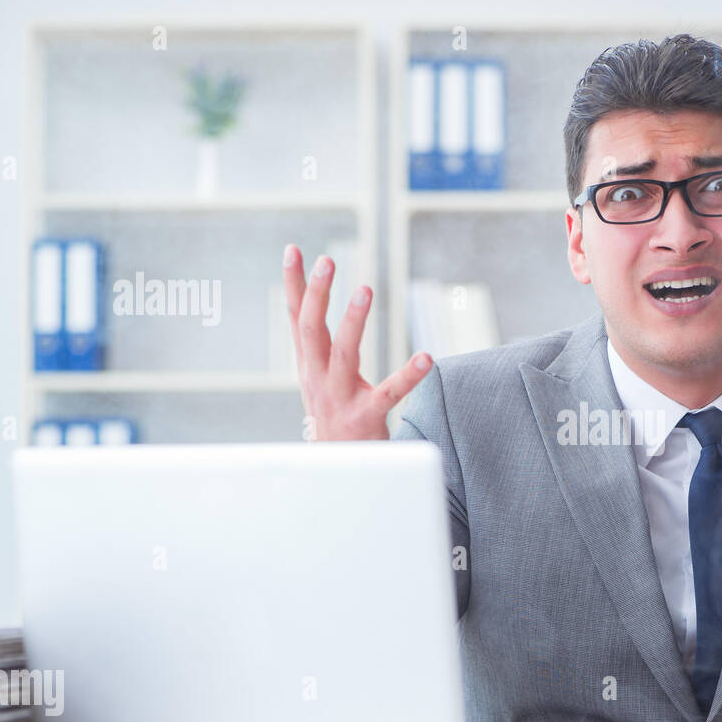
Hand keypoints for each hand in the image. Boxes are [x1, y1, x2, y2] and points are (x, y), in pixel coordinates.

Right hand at [283, 244, 432, 440]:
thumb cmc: (333, 419)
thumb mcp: (317, 380)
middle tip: (327, 260)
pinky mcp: (366, 417)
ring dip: (352, 320)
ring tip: (365, 289)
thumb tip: (307, 304)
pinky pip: (389, 393)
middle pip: (311, 330)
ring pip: (343, 353)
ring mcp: (340, 399)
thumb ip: (316, 345)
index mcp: (308, 367)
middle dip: (316, 294)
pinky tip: (428, 358)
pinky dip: (409, 375)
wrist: (336, 471)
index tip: (293, 250)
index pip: (296, 319)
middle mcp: (319, 379)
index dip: (293, 285)